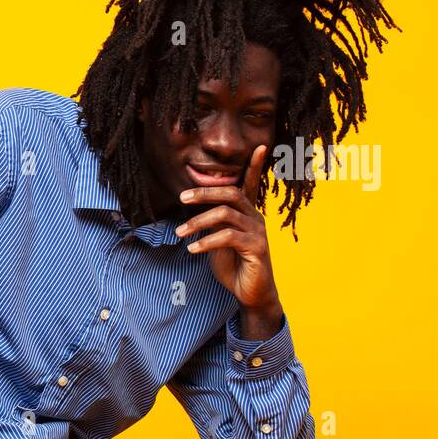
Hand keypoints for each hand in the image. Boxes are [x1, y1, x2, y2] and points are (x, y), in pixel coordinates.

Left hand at [176, 144, 281, 313]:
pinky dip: (206, 241)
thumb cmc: (234, 265)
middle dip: (204, 193)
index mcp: (248, 213)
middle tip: (182, 198)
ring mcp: (258, 232)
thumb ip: (211, 223)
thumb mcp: (218, 240)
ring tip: (179, 233)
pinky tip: (193, 250)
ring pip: (225, 214)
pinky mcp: (256, 248)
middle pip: (231, 194)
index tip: (258, 145)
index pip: (250, 184)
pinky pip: (228, 237)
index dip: (254, 165)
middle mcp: (256, 218)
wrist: (250, 292)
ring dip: (198, 222)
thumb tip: (191, 210)